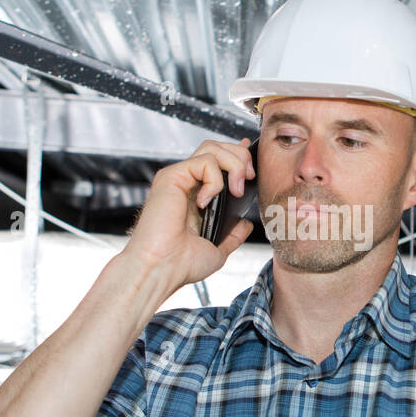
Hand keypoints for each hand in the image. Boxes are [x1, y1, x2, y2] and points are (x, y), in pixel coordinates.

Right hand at [123, 138, 255, 292]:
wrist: (163, 269)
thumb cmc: (181, 264)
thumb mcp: (217, 250)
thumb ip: (232, 235)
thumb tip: (246, 225)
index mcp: (196, 196)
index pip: (217, 162)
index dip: (238, 156)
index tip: (252, 166)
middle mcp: (186, 184)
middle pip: (217, 147)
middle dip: (241, 157)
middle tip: (248, 179)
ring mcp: (178, 178)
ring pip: (212, 148)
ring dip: (234, 164)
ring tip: (236, 190)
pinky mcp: (171, 176)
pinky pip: (204, 162)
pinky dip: (214, 180)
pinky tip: (206, 202)